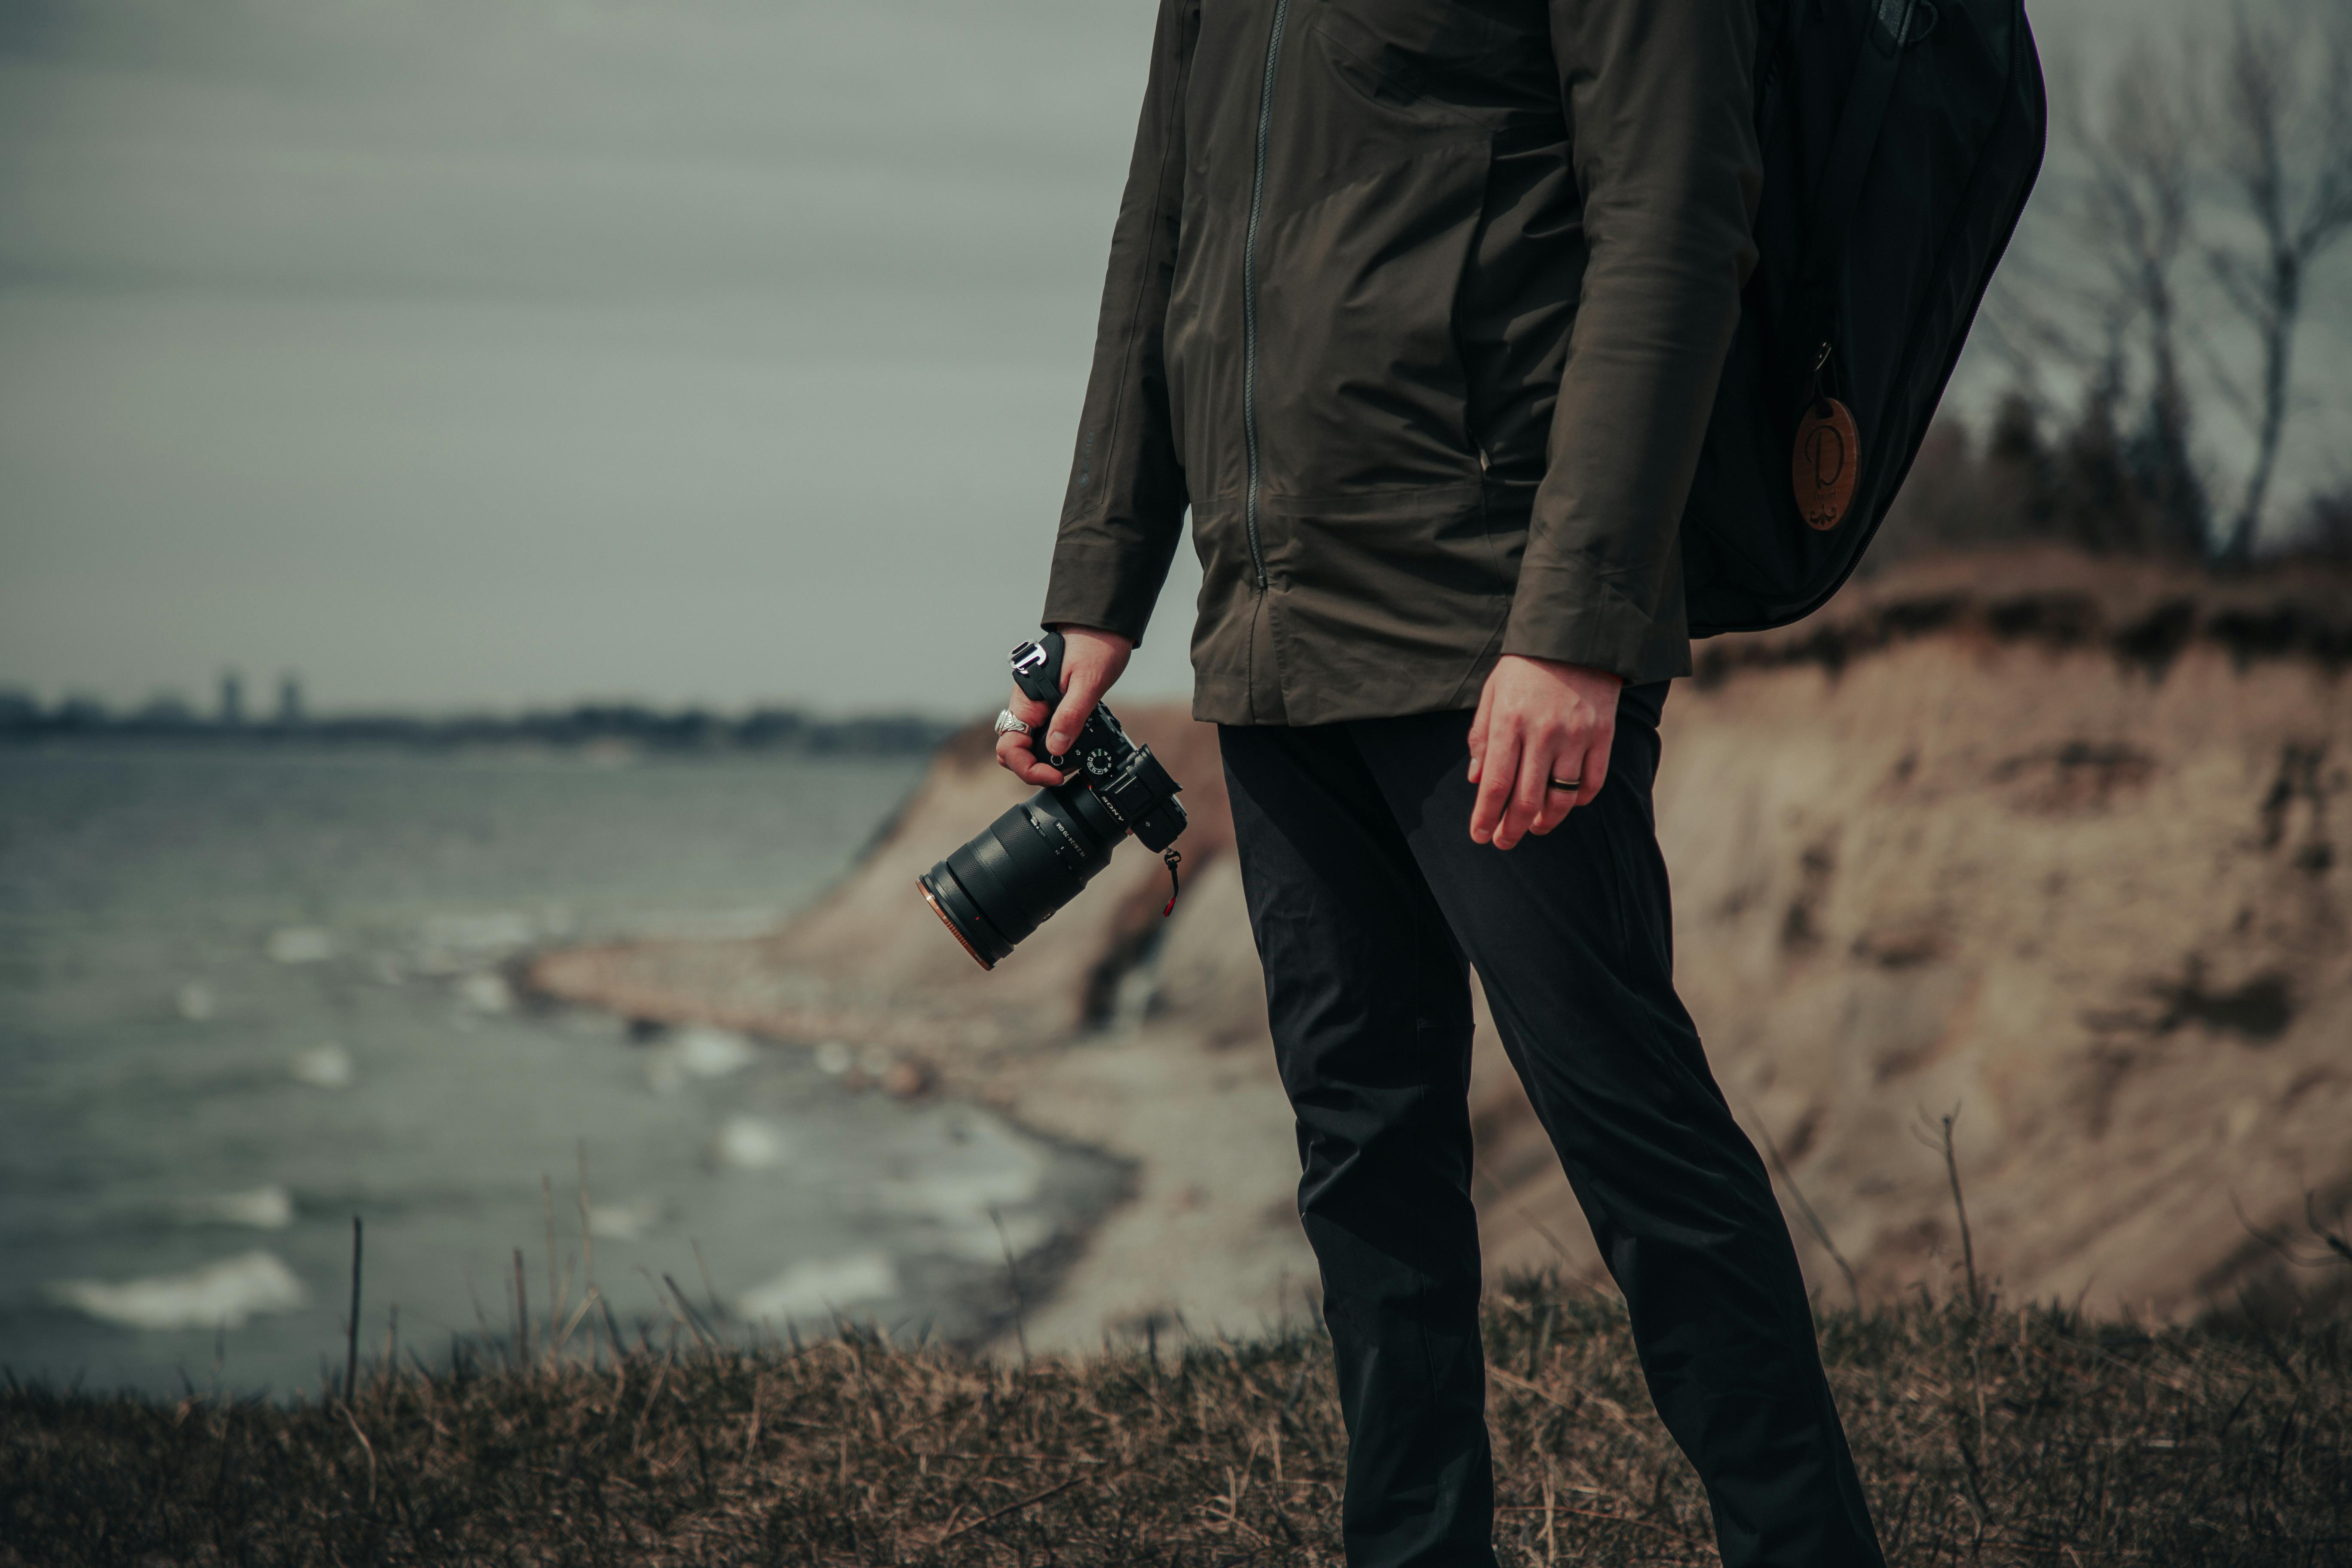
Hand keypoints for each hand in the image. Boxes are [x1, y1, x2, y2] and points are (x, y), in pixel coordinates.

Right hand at [994, 626, 1133, 785]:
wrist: (1102, 626)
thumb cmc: (1095, 647)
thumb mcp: (1088, 683)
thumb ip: (1071, 716)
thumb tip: (1057, 748)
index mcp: (1027, 699)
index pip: (1010, 747)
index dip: (1029, 769)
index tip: (1056, 775)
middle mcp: (1026, 704)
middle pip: (1014, 750)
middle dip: (1034, 769)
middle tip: (1063, 774)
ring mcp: (1035, 705)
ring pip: (1026, 744)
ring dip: (1042, 760)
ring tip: (1071, 764)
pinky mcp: (1048, 705)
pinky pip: (1040, 733)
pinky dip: (1052, 747)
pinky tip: (1072, 749)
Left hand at [1466, 654, 1622, 849]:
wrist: (1575, 636)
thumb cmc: (1525, 667)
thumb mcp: (1492, 693)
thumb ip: (1482, 737)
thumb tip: (1476, 780)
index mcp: (1509, 721)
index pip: (1495, 783)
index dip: (1486, 816)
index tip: (1479, 836)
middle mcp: (1543, 732)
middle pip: (1526, 799)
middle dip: (1512, 829)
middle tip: (1503, 841)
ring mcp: (1576, 736)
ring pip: (1561, 798)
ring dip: (1545, 821)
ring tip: (1534, 828)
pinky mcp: (1602, 735)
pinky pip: (1592, 783)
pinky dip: (1578, 801)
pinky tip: (1565, 804)